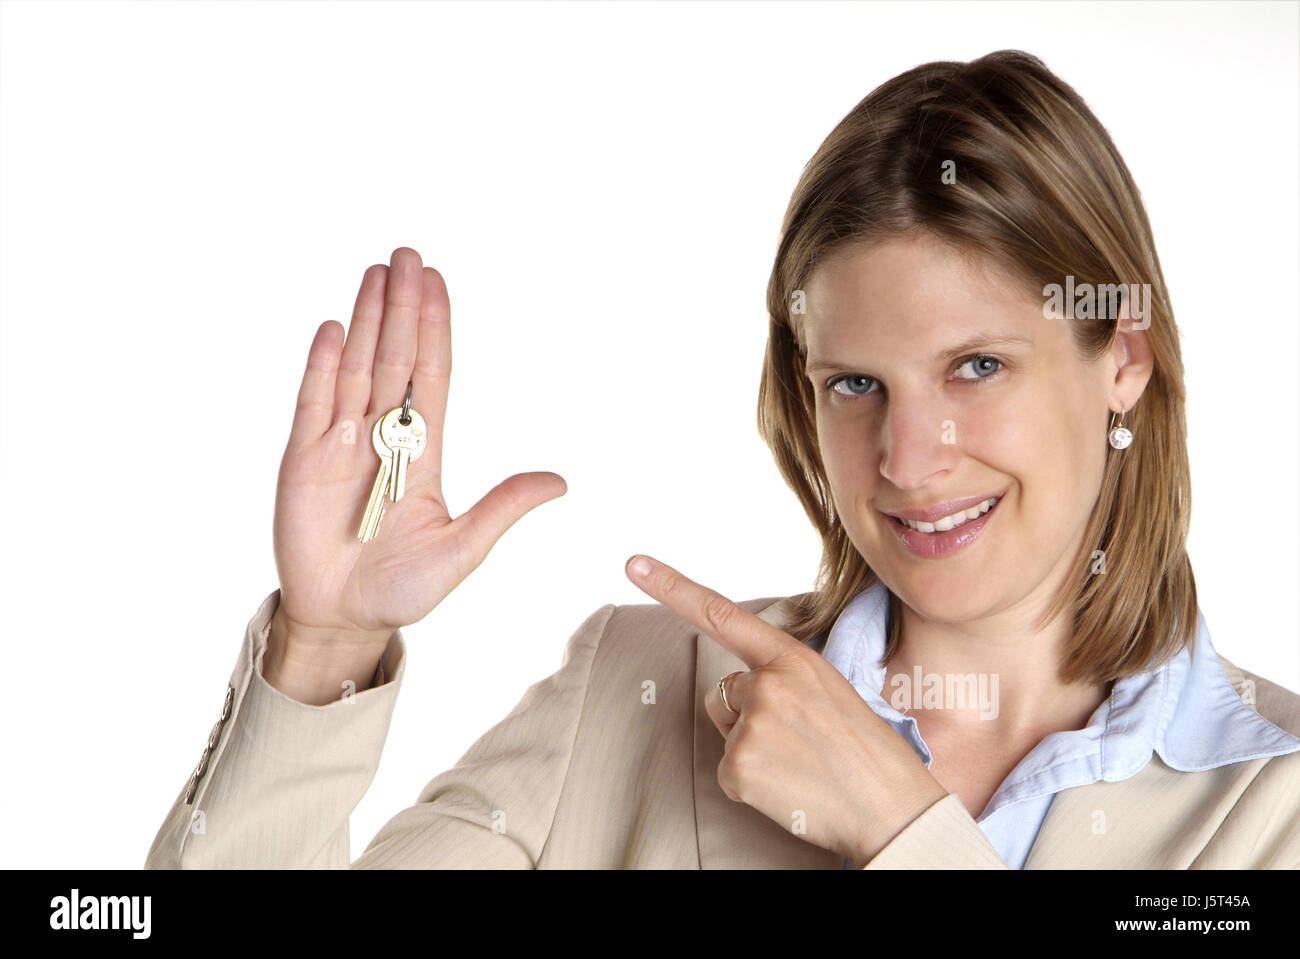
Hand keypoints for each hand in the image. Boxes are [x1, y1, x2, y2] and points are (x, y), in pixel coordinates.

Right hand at [272, 247, 567, 652]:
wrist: (344, 620)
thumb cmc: (403, 589)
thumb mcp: (463, 549)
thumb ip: (503, 509)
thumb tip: (559, 482)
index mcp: (423, 452)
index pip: (432, 375)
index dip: (436, 328)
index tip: (437, 282)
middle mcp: (382, 437)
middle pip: (396, 358)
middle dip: (403, 307)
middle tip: (408, 255)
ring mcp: (341, 445)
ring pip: (357, 368)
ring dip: (367, 321)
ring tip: (376, 275)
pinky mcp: (303, 461)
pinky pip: (314, 404)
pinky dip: (323, 367)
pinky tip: (335, 329)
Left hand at [624, 554, 948, 865]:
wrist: (891, 808)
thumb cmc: (865, 752)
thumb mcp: (829, 691)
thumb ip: (782, 678)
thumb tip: (740, 692)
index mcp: (792, 658)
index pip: (721, 614)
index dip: (672, 587)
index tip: (634, 564)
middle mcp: (766, 684)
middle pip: (724, 691)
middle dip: (748, 714)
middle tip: (802, 741)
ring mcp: (750, 726)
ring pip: (727, 731)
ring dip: (753, 748)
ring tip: (801, 764)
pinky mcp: (737, 768)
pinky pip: (727, 771)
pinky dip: (751, 783)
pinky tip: (788, 787)